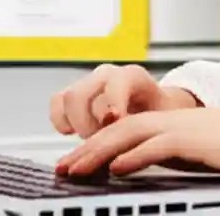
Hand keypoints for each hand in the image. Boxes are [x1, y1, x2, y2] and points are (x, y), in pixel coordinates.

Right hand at [50, 64, 198, 137]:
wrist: (157, 108)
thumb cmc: (161, 115)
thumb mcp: (163, 119)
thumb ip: (147, 126)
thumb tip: (128, 144)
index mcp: (133, 76)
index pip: (116, 83)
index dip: (112, 104)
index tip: (114, 124)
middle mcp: (107, 75)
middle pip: (80, 94)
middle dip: (87, 125)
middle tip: (101, 142)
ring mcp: (89, 82)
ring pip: (66, 99)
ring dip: (76, 125)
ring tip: (94, 140)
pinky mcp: (75, 94)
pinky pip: (57, 104)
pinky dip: (62, 121)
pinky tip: (75, 134)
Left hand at [54, 108, 219, 181]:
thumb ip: (192, 162)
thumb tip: (164, 178)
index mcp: (188, 125)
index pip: (134, 130)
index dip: (102, 146)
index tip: (79, 163)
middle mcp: (186, 119)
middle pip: (122, 127)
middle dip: (87, 148)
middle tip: (62, 167)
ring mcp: (195, 126)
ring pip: (131, 132)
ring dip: (98, 151)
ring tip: (74, 169)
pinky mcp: (205, 139)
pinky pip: (160, 143)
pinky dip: (133, 155)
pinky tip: (115, 168)